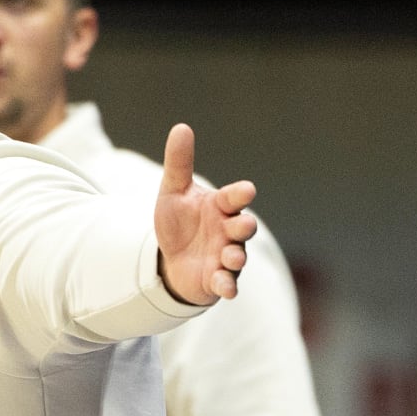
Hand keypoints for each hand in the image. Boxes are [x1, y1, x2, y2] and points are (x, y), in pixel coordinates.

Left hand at [154, 123, 257, 304]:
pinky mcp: (218, 279)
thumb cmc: (178, 221)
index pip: (234, 198)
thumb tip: (181, 127)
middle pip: (243, 228)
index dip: (239, 195)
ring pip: (238, 257)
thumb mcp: (172, 191)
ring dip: (236, 258)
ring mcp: (226, 256)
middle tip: (240, 225)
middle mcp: (228, 231)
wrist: (171, 259)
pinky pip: (227, 284)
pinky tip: (224, 288)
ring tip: (231, 258)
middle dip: (243, 227)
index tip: (245, 191)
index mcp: (220, 207)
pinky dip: (227, 285)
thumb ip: (179, 163)